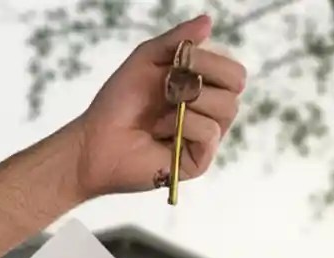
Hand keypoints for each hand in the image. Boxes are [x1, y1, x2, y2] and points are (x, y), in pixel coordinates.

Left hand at [74, 14, 247, 196]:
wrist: (96, 140)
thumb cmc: (120, 102)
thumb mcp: (147, 59)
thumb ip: (177, 40)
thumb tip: (208, 21)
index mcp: (204, 89)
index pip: (234, 71)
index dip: (214, 60)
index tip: (182, 59)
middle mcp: (211, 113)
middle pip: (236, 88)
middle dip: (203, 77)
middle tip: (171, 84)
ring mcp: (207, 139)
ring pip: (227, 108)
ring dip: (189, 101)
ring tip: (161, 111)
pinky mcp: (200, 161)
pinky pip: (210, 132)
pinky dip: (184, 124)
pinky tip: (161, 131)